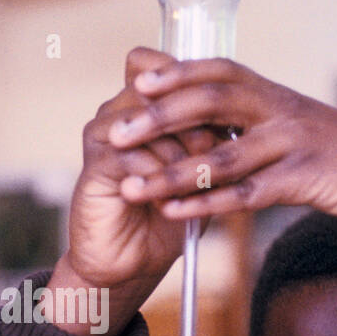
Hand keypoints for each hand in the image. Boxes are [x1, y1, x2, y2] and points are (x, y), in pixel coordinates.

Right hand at [51, 49, 220, 335]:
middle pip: (159, 90)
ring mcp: (104, 137)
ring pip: (148, 121)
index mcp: (144, 107)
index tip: (230, 123)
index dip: (200, 91)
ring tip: (198, 181)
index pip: (168, 71)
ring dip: (180, 149)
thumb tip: (242, 111)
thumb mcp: (197, 174)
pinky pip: (131, 155)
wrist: (131, 263)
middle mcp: (120, 113)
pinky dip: (159, 175)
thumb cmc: (166, 217)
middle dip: (196, 119)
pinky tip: (172, 198)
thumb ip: (210, 139)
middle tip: (218, 150)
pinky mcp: (94, 166)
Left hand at [108, 53, 336, 236]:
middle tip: (116, 131)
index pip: (220, 71)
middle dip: (158, 116)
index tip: (135, 80)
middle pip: (211, 102)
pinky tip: (176, 216)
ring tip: (131, 185)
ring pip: (221, 155)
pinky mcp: (305, 180)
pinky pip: (246, 194)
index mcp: (276, 95)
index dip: (176, 72)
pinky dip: (207, 206)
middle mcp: (282, 110)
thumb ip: (258, 123)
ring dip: (171, 172)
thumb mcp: (300, 130)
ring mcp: (294, 144)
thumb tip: (215, 124)